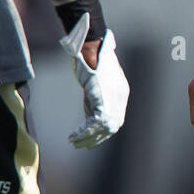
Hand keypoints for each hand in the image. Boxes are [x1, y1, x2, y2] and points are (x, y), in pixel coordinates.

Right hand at [59, 13, 129, 148]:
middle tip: (83, 145)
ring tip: (75, 143)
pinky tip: (71, 137)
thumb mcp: (100, 74)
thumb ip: (99, 87)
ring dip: (89, 138)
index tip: (93, 137)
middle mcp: (119, 98)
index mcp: (121, 92)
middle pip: (112, 126)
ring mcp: (112, 101)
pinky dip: (82, 133)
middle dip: (97, 137)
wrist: (92, 49)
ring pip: (103, 128)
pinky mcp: (101, 102)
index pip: (116, 117)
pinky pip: (93, 124)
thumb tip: (97, 86)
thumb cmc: (94, 59)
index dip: (105, 130)